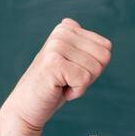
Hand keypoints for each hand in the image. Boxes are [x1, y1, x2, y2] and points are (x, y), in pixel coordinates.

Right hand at [0, 18, 112, 135]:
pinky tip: (58, 89)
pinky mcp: (54, 62)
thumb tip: (108, 46)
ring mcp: (56, 46)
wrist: (26, 107)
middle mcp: (61, 32)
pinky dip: (76, 92)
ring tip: (61, 84)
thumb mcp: (74, 64)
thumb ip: (89, 51)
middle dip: (89, 75)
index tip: (72, 72)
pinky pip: (84, 80)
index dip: (93, 66)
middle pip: (103, 57)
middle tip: (67, 80)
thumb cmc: (54, 87)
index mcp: (67, 28)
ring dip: (81, 85)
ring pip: (95, 69)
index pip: (106, 48)